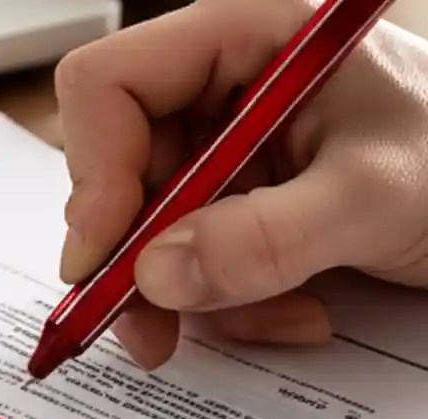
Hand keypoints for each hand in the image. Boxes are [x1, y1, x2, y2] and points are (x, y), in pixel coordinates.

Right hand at [54, 0, 427, 368]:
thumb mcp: (374, 197)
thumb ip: (265, 237)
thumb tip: (158, 276)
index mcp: (241, 41)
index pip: (108, 86)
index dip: (92, 171)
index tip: (103, 256)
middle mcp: (219, 89)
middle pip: (116, 171)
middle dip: (140, 259)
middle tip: (153, 327)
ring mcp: (226, 150)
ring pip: (149, 232)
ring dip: (198, 295)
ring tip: (282, 316)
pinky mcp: (239, 201)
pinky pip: (190, 262)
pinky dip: (231, 303)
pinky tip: (298, 310)